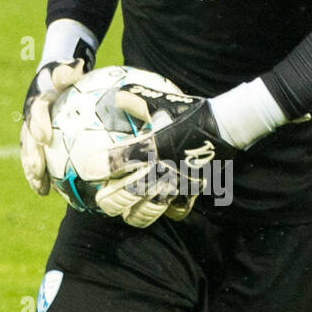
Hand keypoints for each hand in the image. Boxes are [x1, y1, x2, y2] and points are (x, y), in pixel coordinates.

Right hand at [20, 59, 85, 194]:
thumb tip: (78, 66)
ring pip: (29, 154)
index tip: (45, 137)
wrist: (54, 84)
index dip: (38, 124)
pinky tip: (50, 193)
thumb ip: (68, 71)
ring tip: (41, 189)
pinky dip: (42, 178)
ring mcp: (31, 134)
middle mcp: (30, 119)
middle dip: (31, 156)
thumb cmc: (65, 78)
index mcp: (37, 102)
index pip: (36, 112)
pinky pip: (38, 162)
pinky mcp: (36, 145)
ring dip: (33, 172)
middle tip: (37, 171)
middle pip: (28, 139)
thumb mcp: (67, 71)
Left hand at [93, 86, 233, 228]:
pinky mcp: (190, 192)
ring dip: (131, 214)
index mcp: (149, 147)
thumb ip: (137, 101)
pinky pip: (175, 212)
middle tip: (100, 199)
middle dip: (108, 200)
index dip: (97, 168)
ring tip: (123, 213)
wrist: (224, 126)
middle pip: (124, 195)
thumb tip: (117, 97)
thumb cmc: (190, 111)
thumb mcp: (161, 101)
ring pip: (146, 211)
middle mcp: (158, 170)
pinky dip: (164, 214)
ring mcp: (174, 185)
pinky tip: (157, 211)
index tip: (87, 170)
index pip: (115, 162)